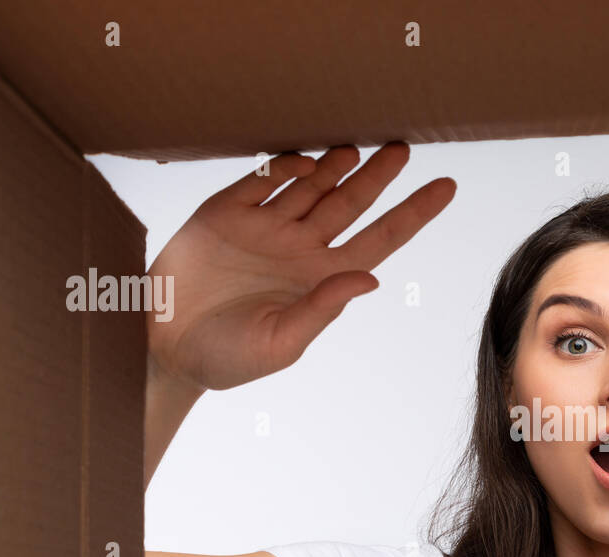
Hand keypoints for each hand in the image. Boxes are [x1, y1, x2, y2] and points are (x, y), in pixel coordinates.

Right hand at [146, 141, 455, 392]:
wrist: (161, 349)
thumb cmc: (225, 358)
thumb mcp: (280, 343)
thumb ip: (323, 308)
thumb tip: (370, 278)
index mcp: (321, 280)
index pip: (380, 239)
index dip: (413, 214)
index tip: (447, 187)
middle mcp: (299, 249)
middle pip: (351, 203)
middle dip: (378, 175)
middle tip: (403, 145)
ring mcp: (264, 227)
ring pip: (311, 185)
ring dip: (336, 165)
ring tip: (360, 146)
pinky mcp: (225, 212)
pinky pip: (264, 179)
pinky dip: (286, 166)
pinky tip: (307, 161)